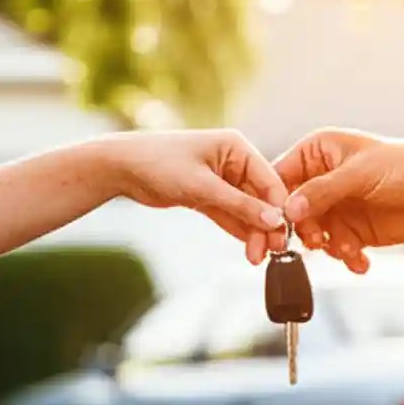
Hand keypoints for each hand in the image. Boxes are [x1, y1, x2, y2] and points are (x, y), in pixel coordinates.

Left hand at [100, 129, 289, 263]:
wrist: (120, 167)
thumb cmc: (159, 164)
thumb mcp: (203, 187)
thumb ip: (240, 205)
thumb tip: (274, 221)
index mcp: (237, 147)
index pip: (270, 181)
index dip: (279, 209)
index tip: (283, 234)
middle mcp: (233, 161)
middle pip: (260, 198)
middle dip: (265, 226)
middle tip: (270, 252)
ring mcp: (222, 179)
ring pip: (247, 210)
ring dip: (252, 232)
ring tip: (256, 257)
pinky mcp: (209, 194)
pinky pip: (231, 214)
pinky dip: (238, 230)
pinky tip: (248, 248)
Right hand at [273, 128, 403, 272]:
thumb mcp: (360, 174)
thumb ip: (322, 192)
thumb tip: (290, 209)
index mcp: (319, 152)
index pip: (281, 177)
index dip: (275, 202)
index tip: (276, 224)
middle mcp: (323, 179)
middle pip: (292, 211)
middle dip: (303, 232)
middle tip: (316, 242)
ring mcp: (337, 206)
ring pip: (313, 234)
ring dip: (329, 246)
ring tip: (349, 248)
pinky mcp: (352, 229)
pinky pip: (336, 248)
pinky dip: (346, 256)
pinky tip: (360, 258)